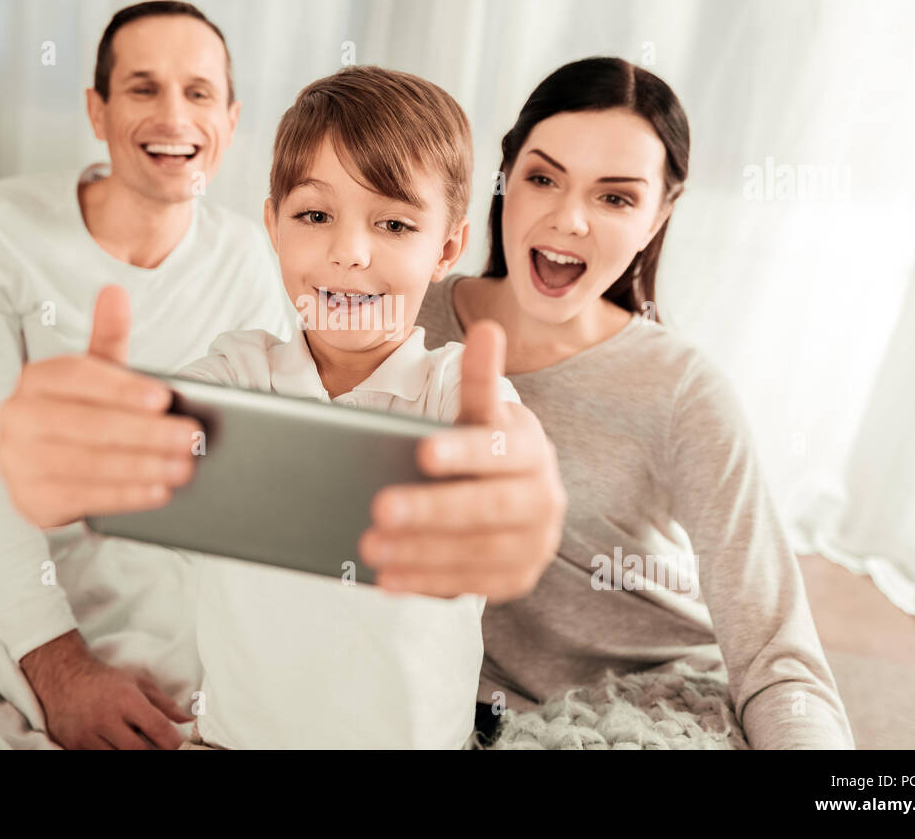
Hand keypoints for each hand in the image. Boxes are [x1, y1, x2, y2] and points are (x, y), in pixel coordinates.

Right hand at [0, 285, 200, 527]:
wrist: (39, 471)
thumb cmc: (77, 414)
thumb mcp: (93, 377)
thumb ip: (107, 338)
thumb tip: (115, 291)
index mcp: (35, 380)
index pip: (78, 377)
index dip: (122, 388)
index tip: (164, 398)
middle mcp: (18, 418)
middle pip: (89, 424)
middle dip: (146, 433)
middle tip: (190, 437)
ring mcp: (18, 462)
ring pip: (90, 463)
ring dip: (143, 467)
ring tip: (183, 467)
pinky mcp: (31, 499)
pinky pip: (86, 497)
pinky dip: (127, 496)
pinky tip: (158, 492)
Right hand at [21, 630, 193, 748]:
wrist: (63, 678)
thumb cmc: (107, 681)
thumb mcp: (138, 683)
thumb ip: (164, 704)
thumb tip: (188, 720)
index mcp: (127, 699)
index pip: (157, 727)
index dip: (174, 742)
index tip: (183, 747)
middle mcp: (106, 718)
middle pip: (139, 750)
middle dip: (155, 752)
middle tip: (161, 748)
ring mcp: (88, 735)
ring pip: (118, 757)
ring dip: (132, 753)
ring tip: (139, 744)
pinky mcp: (74, 746)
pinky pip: (100, 757)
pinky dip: (112, 753)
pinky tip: (118, 745)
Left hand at [359, 319, 565, 601]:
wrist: (520, 498)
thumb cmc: (486, 448)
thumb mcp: (481, 414)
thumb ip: (478, 380)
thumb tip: (487, 329)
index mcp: (532, 451)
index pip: (499, 451)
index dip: (463, 452)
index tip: (422, 452)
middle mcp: (544, 500)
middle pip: (487, 508)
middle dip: (431, 510)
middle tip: (378, 509)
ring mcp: (535, 545)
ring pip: (477, 552)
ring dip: (420, 553)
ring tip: (370, 547)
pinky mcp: (517, 580)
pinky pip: (471, 586)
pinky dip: (427, 583)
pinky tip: (387, 581)